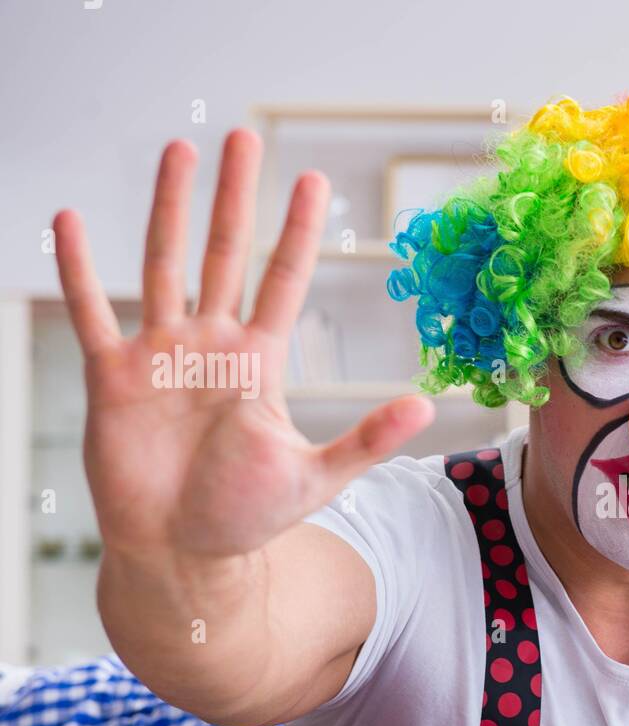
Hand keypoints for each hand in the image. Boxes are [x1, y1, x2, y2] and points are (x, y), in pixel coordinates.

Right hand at [55, 129, 433, 561]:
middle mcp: (212, 345)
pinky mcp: (113, 376)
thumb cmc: (246, 517)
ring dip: (167, 208)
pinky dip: (79, 268)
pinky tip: (70, 220)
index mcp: (259, 362)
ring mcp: (161, 355)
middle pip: (225, 253)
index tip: (313, 179)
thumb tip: (427, 406)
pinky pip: (92, 311)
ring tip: (176, 150)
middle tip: (243, 138)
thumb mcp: (317, 475)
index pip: (282, 279)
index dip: (297, 231)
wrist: (181, 553)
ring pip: (163, 263)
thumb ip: (368, 437)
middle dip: (235, 196)